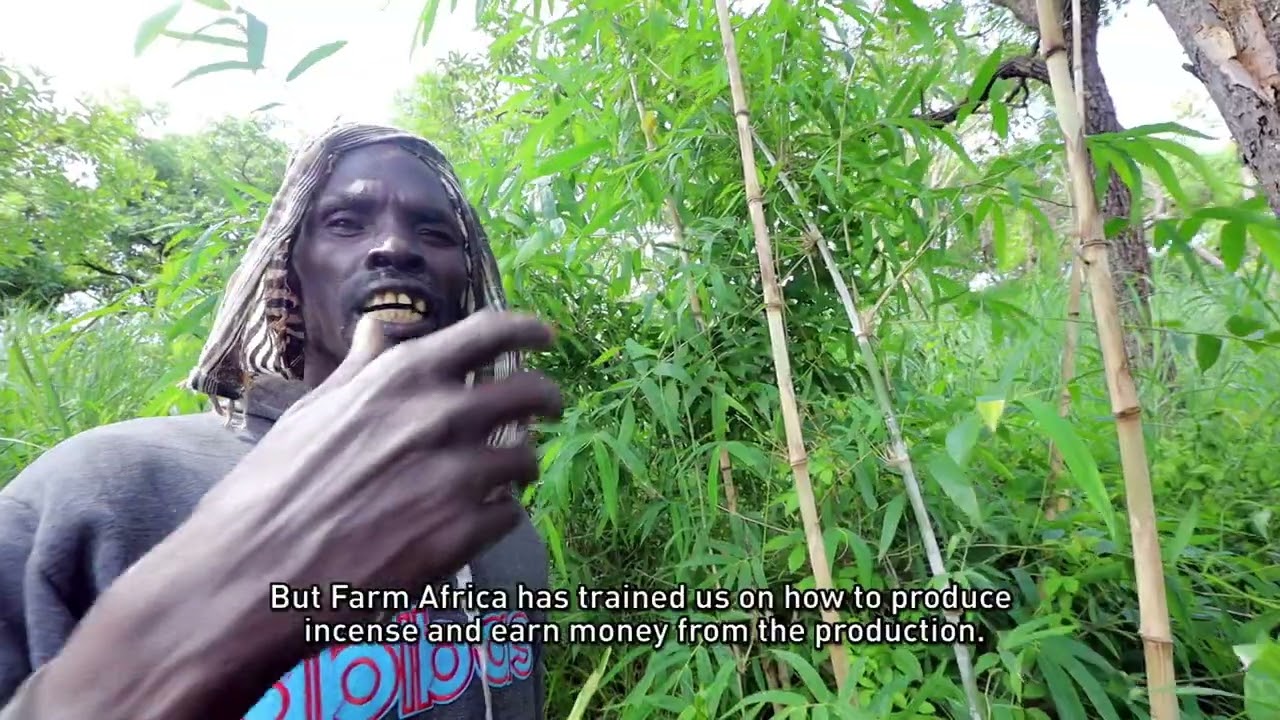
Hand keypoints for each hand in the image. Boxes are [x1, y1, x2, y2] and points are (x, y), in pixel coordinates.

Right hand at [207, 310, 560, 612]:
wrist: (251, 577)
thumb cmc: (271, 489)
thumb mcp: (312, 411)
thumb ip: (361, 369)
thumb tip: (378, 326)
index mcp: (403, 377)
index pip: (492, 332)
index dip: (529, 329)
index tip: (547, 338)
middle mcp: (440, 416)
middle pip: (530, 394)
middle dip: (545, 400)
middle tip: (547, 410)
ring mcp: (457, 476)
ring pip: (525, 460)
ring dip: (517, 468)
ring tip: (498, 480)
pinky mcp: (464, 534)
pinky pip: (509, 515)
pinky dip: (495, 518)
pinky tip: (467, 527)